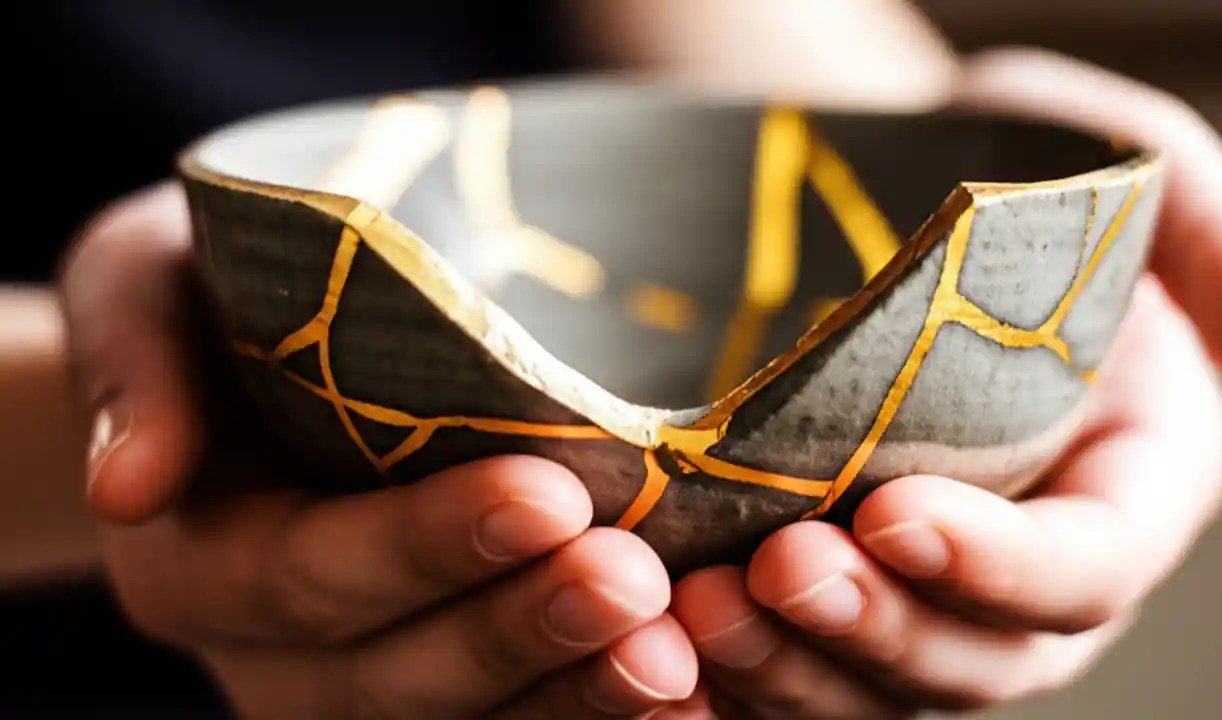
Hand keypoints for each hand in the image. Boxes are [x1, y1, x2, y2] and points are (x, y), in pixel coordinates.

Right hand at [58, 184, 697, 718]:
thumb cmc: (206, 291)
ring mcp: (358, 679)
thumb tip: (132, 489)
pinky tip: (684, 691)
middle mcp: (274, 650)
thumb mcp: (140, 283)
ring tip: (673, 658)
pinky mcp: (437, 678)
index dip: (420, 546)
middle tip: (635, 584)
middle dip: (516, 632)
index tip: (546, 493)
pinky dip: (588, 712)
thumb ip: (133, 370)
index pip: (303, 574)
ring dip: (570, 698)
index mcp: (198, 558)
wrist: (252, 352)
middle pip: (391, 675)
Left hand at [665, 49, 1221, 717]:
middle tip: (773, 573)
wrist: (862, 188)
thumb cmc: (998, 162)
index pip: (1088, 566)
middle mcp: (1027, 560)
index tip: (894, 515)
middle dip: (877, 631)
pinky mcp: (825, 589)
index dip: (1001, 565)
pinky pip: (786, 666)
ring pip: (872, 685)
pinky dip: (727, 676)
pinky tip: (657, 647)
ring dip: (787, 667)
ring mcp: (921, 587)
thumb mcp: (1127, 161)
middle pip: (979, 658)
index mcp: (1125, 482)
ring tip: (692, 613)